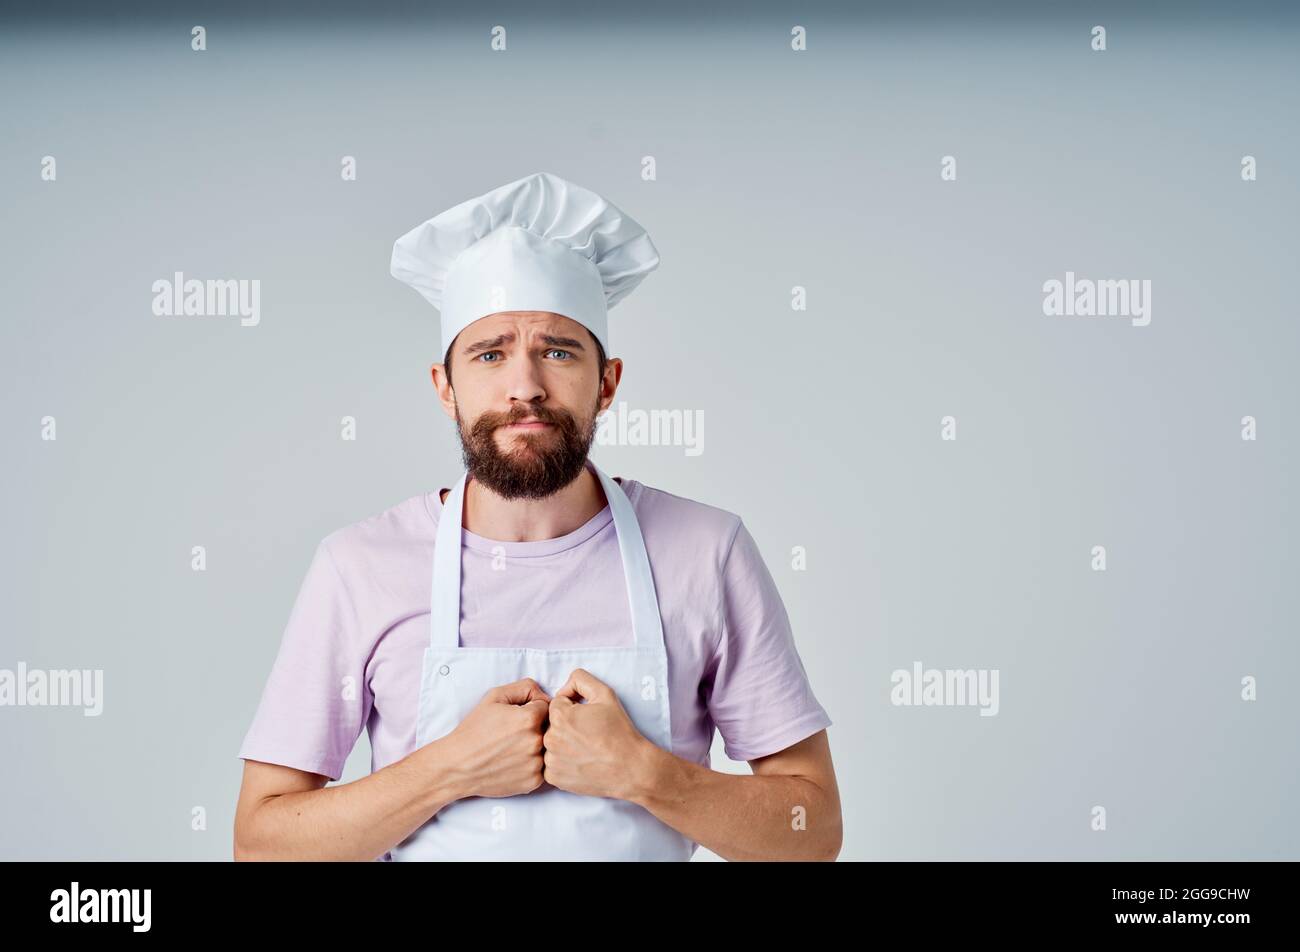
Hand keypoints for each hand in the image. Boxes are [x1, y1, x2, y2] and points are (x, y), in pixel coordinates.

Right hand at [444, 677, 549, 798]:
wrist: (457, 765)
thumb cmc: (474, 730)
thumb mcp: (494, 697)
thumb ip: (525, 688)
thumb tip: (544, 694)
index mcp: (529, 718)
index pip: (547, 708)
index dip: (532, 710)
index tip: (517, 719)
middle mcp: (536, 742)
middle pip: (549, 729)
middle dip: (536, 728)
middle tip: (514, 735)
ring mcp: (536, 764)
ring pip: (547, 749)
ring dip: (535, 748)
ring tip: (512, 749)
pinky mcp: (533, 782)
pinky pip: (542, 769)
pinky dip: (531, 766)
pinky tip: (513, 763)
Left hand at [542, 668, 650, 799]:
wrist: (630, 768)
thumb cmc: (618, 731)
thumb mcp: (604, 694)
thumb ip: (580, 679)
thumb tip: (565, 686)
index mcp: (559, 715)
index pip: (557, 704)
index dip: (573, 709)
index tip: (587, 719)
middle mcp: (550, 738)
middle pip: (551, 724)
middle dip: (567, 726)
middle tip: (588, 735)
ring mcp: (550, 760)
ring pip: (551, 744)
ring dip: (563, 744)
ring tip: (585, 749)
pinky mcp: (553, 777)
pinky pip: (551, 764)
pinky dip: (562, 763)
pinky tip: (580, 762)